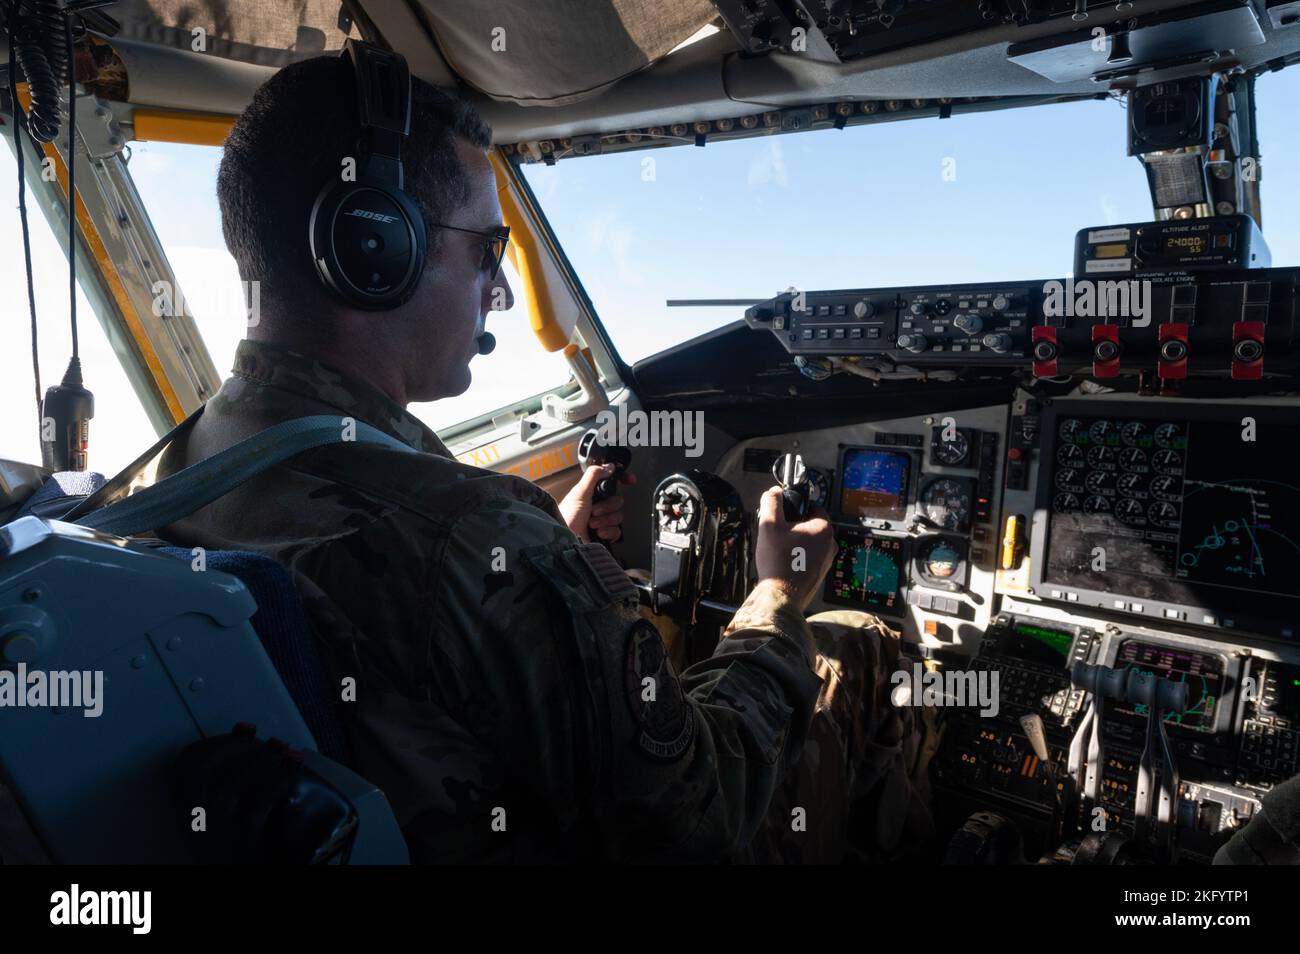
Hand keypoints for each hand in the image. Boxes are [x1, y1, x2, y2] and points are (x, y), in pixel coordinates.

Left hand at [559, 464, 637, 543]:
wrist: (566, 541)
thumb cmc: (566, 518)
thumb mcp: (580, 492)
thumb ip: (594, 475)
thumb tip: (609, 466)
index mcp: (591, 494)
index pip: (611, 484)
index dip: (622, 481)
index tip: (629, 480)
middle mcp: (597, 506)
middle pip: (617, 501)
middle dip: (606, 507)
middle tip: (594, 511)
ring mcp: (602, 521)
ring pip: (618, 516)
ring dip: (605, 520)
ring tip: (592, 523)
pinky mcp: (605, 534)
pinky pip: (617, 530)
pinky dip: (608, 531)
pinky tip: (598, 532)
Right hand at [754, 486, 835, 612]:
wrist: (781, 596)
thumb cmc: (778, 562)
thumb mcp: (769, 525)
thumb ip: (772, 503)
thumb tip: (774, 492)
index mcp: (823, 529)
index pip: (813, 506)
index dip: (796, 508)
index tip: (784, 514)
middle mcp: (831, 545)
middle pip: (811, 525)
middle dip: (794, 527)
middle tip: (778, 534)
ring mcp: (827, 561)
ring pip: (810, 543)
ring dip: (796, 543)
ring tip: (779, 551)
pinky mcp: (820, 574)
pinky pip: (809, 558)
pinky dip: (798, 557)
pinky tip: (784, 563)